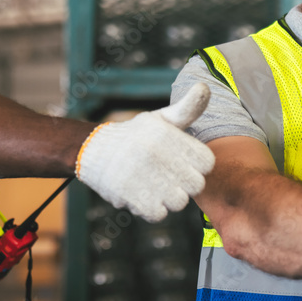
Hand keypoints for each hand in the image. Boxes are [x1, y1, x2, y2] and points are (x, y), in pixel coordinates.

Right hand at [76, 83, 215, 221]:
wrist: (94, 150)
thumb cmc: (137, 135)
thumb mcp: (162, 118)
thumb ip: (188, 109)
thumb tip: (204, 87)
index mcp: (168, 133)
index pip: (207, 163)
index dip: (198, 166)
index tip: (184, 162)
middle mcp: (156, 152)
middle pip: (195, 186)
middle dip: (185, 184)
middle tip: (169, 176)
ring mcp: (142, 174)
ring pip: (178, 202)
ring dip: (169, 198)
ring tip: (156, 186)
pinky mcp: (129, 195)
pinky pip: (158, 214)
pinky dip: (152, 209)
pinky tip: (144, 195)